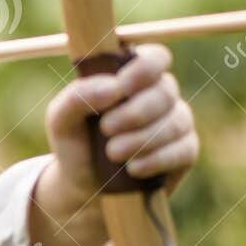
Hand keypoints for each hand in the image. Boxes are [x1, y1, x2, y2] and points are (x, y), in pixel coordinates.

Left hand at [39, 44, 197, 219]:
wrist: (84, 189)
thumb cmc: (75, 145)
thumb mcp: (61, 120)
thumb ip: (77, 96)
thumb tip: (113, 88)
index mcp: (130, 76)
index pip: (155, 56)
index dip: (144, 68)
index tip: (121, 88)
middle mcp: (158, 94)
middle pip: (166, 89)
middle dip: (136, 111)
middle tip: (106, 129)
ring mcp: (175, 121)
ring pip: (176, 121)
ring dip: (142, 139)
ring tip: (113, 154)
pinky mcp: (184, 151)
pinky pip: (184, 149)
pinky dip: (158, 159)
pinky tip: (134, 168)